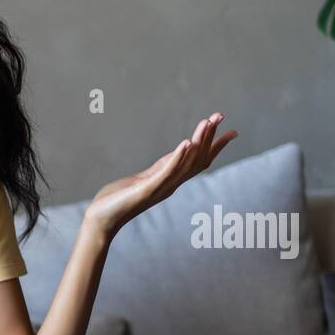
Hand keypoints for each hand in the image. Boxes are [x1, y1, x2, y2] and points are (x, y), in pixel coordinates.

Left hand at [85, 113, 236, 238]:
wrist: (101, 219)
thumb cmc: (118, 200)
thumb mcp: (144, 180)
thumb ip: (160, 169)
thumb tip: (174, 158)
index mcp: (170, 181)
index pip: (199, 162)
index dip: (216, 147)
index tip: (232, 132)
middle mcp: (170, 185)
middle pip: (197, 160)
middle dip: (210, 137)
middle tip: (219, 116)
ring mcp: (160, 188)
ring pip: (186, 163)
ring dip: (198, 141)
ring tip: (206, 122)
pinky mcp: (147, 190)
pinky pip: (166, 172)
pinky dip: (177, 157)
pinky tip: (186, 142)